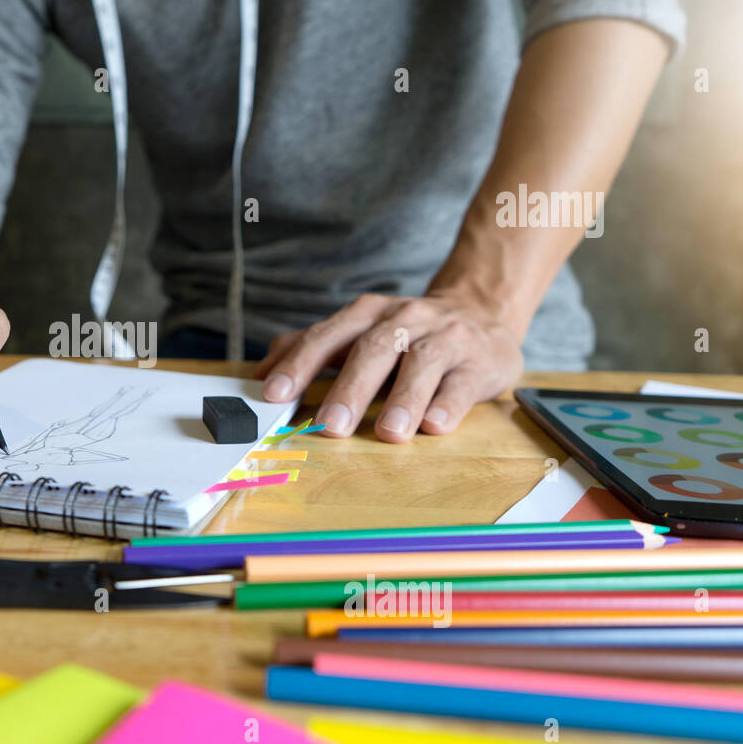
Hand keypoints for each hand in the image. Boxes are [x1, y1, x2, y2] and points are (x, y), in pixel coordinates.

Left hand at [254, 292, 524, 442]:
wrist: (482, 310)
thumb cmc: (407, 332)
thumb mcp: (358, 330)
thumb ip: (312, 348)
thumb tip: (261, 373)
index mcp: (366, 314)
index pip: (327, 337)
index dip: (299, 366)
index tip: (275, 395)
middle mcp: (404, 320)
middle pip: (373, 349)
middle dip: (350, 389)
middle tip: (331, 426)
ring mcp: (445, 338)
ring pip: (422, 363)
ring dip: (403, 399)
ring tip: (388, 433)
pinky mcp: (479, 361)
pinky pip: (462, 383)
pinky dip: (448, 404)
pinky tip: (435, 425)